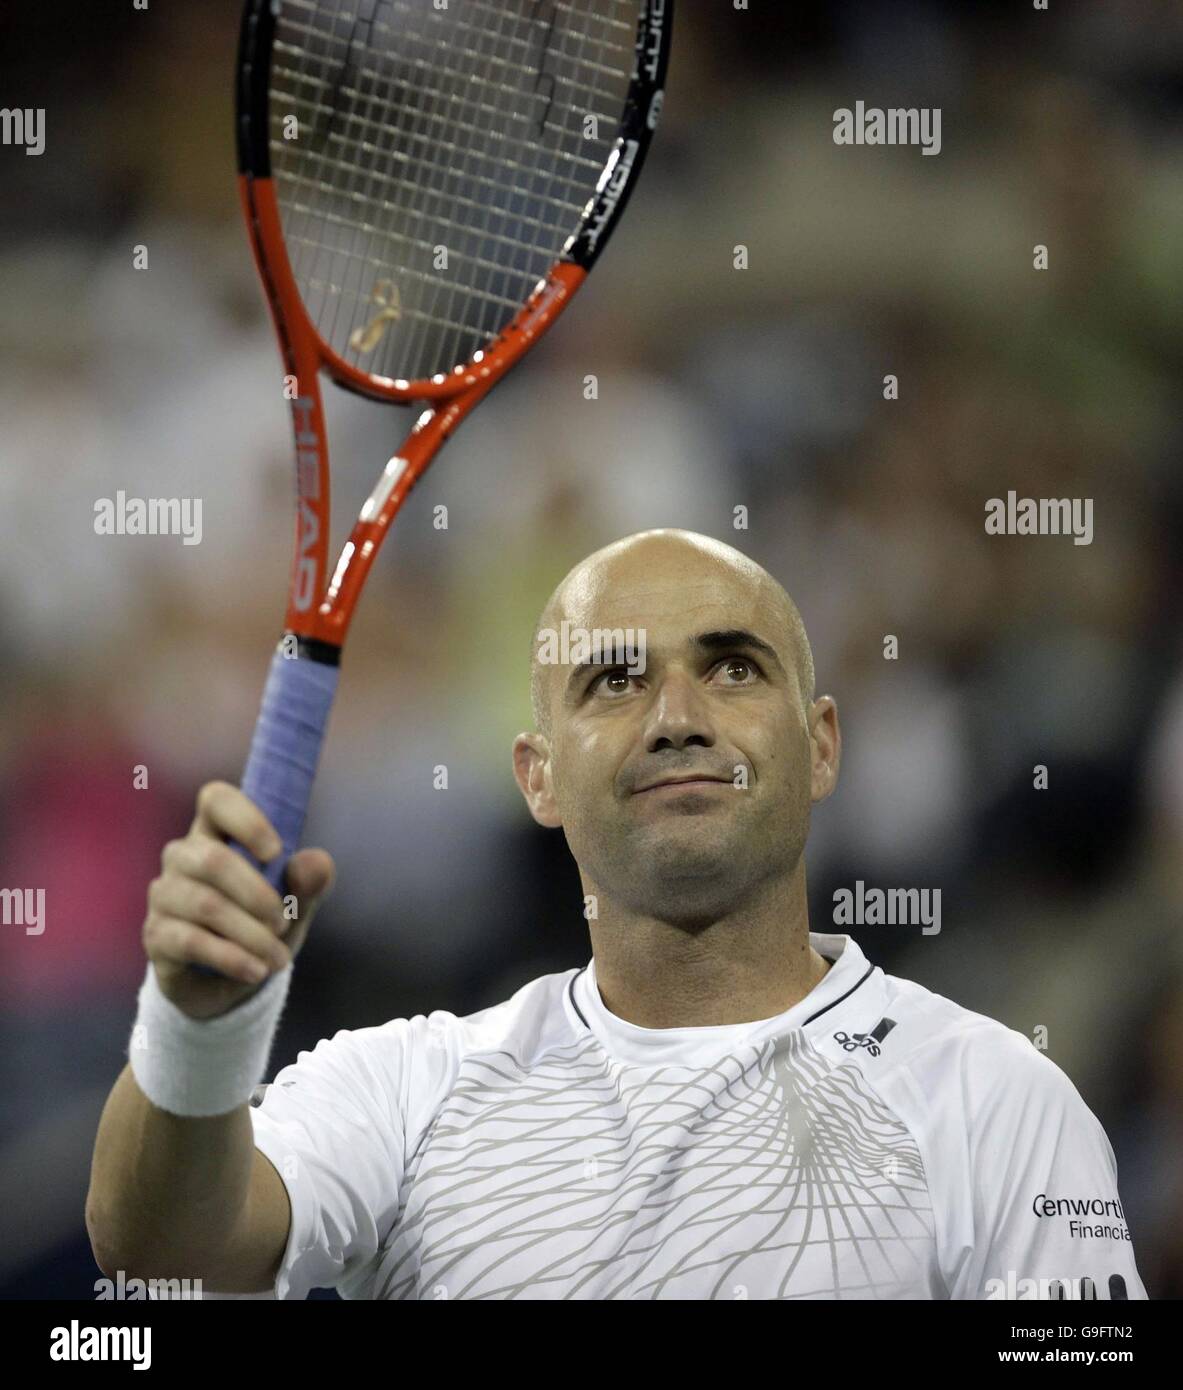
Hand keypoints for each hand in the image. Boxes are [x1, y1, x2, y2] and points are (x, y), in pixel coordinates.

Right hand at [143, 781, 334, 1019]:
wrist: (233, 982)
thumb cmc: (263, 925)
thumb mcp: (296, 905)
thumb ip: (309, 882)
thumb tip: (315, 862)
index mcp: (216, 833)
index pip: (216, 799)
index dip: (246, 820)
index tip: (275, 852)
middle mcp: (182, 856)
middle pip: (213, 860)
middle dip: (258, 895)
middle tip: (284, 923)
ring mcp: (164, 894)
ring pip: (207, 905)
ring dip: (251, 935)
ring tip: (279, 959)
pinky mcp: (156, 934)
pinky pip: (192, 942)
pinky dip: (232, 958)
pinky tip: (257, 971)